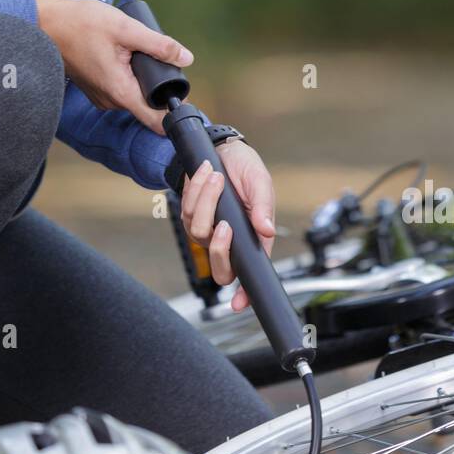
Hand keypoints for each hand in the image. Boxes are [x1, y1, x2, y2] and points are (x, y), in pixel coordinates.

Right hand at [35, 0, 192, 134]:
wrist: (45, 23)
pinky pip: (121, 87)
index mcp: (121, 92)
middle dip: (159, 82)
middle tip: (157, 54)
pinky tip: (122, 52)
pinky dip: (128, 74)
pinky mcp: (95, 89)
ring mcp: (101, 97)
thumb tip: (186, 58)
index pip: (157, 120)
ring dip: (142, 76)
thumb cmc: (80, 23)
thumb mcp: (126, 29)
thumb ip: (158, 45)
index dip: (176, 113)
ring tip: (134, 48)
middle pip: (149, 103)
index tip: (186, 98)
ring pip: (134, 93)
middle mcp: (111, 101)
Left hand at [180, 139, 275, 311]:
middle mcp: (229, 240)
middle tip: (226, 222)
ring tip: (217, 176)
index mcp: (252, 239)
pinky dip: (195, 191)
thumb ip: (264, 207)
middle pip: (219, 267)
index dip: (244, 294)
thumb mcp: (260, 182)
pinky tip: (204, 174)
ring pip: (199, 231)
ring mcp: (207, 231)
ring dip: (206, 201)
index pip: (249, 274)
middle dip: (219, 247)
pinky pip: (186, 212)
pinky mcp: (190, 217)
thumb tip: (266, 231)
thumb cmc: (246, 169)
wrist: (223, 149)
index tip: (238, 304)